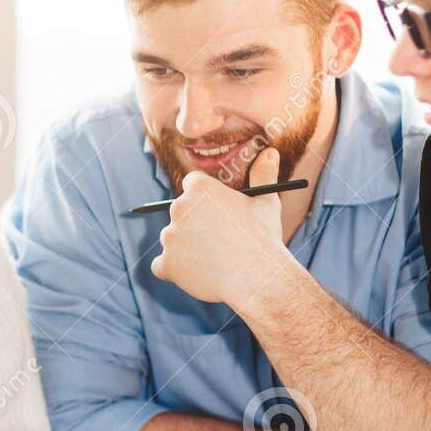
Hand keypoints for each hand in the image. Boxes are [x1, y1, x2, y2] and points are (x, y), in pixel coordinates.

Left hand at [151, 147, 290, 306]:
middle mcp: (178, 208)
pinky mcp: (166, 263)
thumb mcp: (266, 202)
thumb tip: (269, 152)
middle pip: (180, 212)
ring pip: (172, 238)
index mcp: (199, 189)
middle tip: (218, 238)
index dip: (205, 200)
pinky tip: (192, 273)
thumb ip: (263, 174)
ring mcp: (169, 236)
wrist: (257, 277)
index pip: (191, 186)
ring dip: (185, 247)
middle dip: (195, 223)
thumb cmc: (262, 238)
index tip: (217, 212)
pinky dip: (173, 269)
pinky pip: (161, 265)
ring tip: (213, 258)